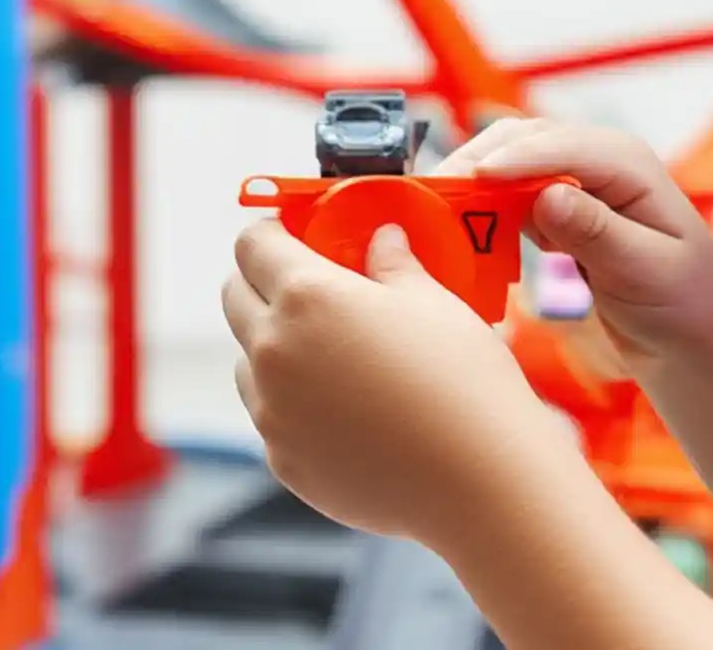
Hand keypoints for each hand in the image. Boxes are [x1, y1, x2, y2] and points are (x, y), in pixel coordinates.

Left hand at [223, 220, 562, 539]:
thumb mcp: (432, 302)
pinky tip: (343, 408)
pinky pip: (270, 416)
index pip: (253, 246)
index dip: (271, 234)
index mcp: (306, 297)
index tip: (292, 235)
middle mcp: (273, 351)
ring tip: (330, 354)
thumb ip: (392, 263)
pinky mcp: (282, 460)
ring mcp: (271, 412)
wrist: (478, 479)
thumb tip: (381, 239)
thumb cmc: (461, 381)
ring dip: (272, 346)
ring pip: (247, 361)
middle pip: (234, 298)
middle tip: (305, 286)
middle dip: (261, 283)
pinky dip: (292, 403)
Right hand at [449, 118, 712, 361]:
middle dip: (478, 162)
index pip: (561, 146)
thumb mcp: (646, 270)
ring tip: (435, 210)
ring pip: (508, 165)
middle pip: (523, 141)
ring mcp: (575, 184)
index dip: (513, 159)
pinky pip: (509, 197)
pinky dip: (483, 208)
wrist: (693, 336)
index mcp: (628, 164)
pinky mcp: (557, 211)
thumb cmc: (684, 303)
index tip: (472, 177)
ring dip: (472, 183)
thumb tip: (546, 195)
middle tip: (435, 195)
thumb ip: (597, 232)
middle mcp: (598, 162)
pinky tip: (462, 230)